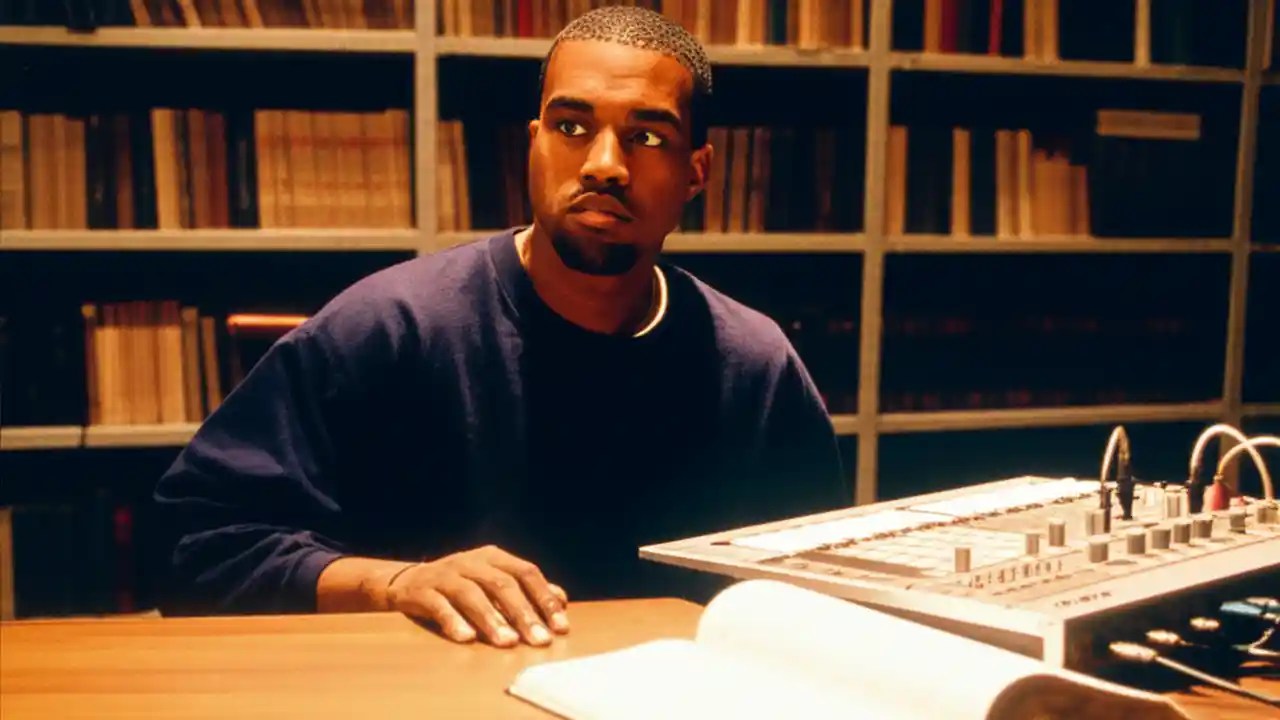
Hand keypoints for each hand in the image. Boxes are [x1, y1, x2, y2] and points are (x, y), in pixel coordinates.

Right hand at [386, 545, 569, 647]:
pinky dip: (454, 621)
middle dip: (523, 614)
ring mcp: (446, 575)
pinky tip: (468, 639)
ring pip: (472, 595)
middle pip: (502, 585)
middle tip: (539, 640)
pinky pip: (440, 606)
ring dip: (492, 620)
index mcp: (494, 557)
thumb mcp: (493, 583)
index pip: (526, 573)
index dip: (545, 599)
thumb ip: (526, 591)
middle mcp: (471, 562)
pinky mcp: (422, 591)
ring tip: (508, 644)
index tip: (560, 627)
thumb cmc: (461, 586)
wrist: (408, 583)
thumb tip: (561, 600)